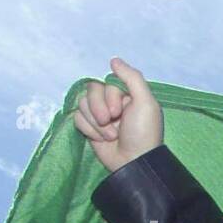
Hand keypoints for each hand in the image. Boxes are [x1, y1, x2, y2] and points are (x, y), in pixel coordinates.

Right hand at [72, 57, 163, 172]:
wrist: (132, 163)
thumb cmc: (143, 133)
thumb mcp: (146, 103)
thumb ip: (132, 78)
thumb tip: (114, 59)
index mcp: (128, 95)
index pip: (106, 83)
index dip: (109, 96)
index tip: (120, 112)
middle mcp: (113, 103)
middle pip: (91, 90)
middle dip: (99, 108)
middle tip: (112, 123)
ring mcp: (100, 116)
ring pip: (82, 104)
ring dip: (95, 122)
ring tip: (111, 136)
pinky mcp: (89, 128)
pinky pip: (77, 118)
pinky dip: (88, 129)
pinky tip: (102, 140)